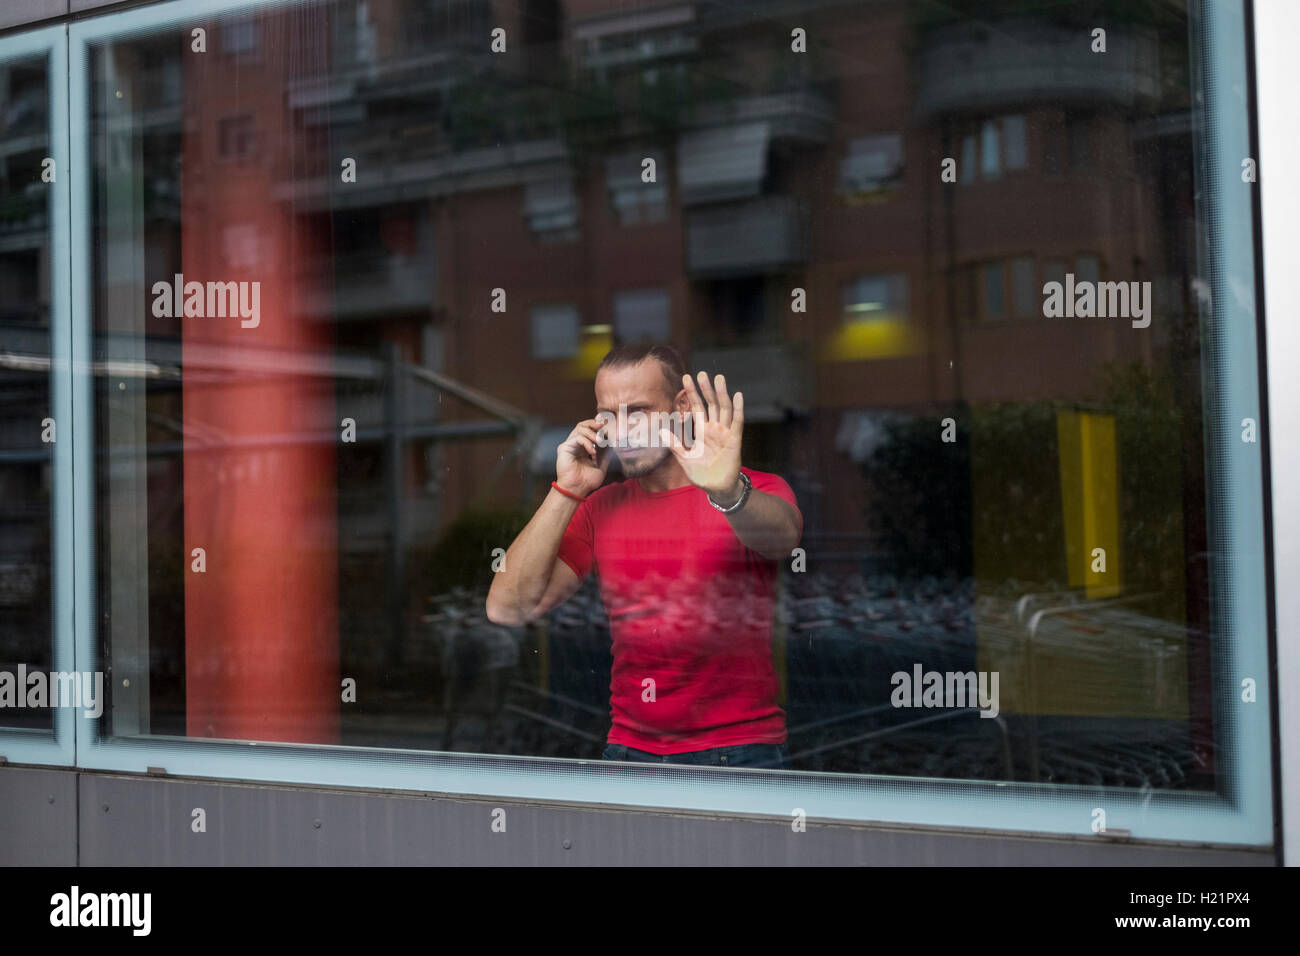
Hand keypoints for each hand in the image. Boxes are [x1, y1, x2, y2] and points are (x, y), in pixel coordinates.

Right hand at [555, 418, 610, 496]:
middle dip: (594, 424)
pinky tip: (593, 452)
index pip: (590, 430)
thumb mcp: (601, 466)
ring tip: (600, 441)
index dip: (599, 427)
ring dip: (593, 433)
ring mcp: (569, 445)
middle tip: (604, 425)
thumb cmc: (587, 481)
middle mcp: (575, 444)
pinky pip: (577, 438)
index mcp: (583, 447)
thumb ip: (606, 454)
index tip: (609, 425)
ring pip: (580, 429)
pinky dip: (587, 442)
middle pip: (583, 425)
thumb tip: (613, 441)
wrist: (577, 490)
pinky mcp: (564, 448)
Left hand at [659, 371, 743, 501]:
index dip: (692, 393)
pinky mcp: (734, 440)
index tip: (686, 378)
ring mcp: (725, 433)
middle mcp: (714, 428)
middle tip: (701, 373)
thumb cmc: (702, 473)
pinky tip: (737, 396)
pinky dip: (738, 409)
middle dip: (706, 389)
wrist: (716, 488)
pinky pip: (737, 422)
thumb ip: (675, 444)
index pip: (697, 407)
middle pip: (711, 403)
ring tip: (719, 378)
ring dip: (721, 394)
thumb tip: (661, 431)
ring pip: (724, 408)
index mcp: (702, 430)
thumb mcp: (685, 458)